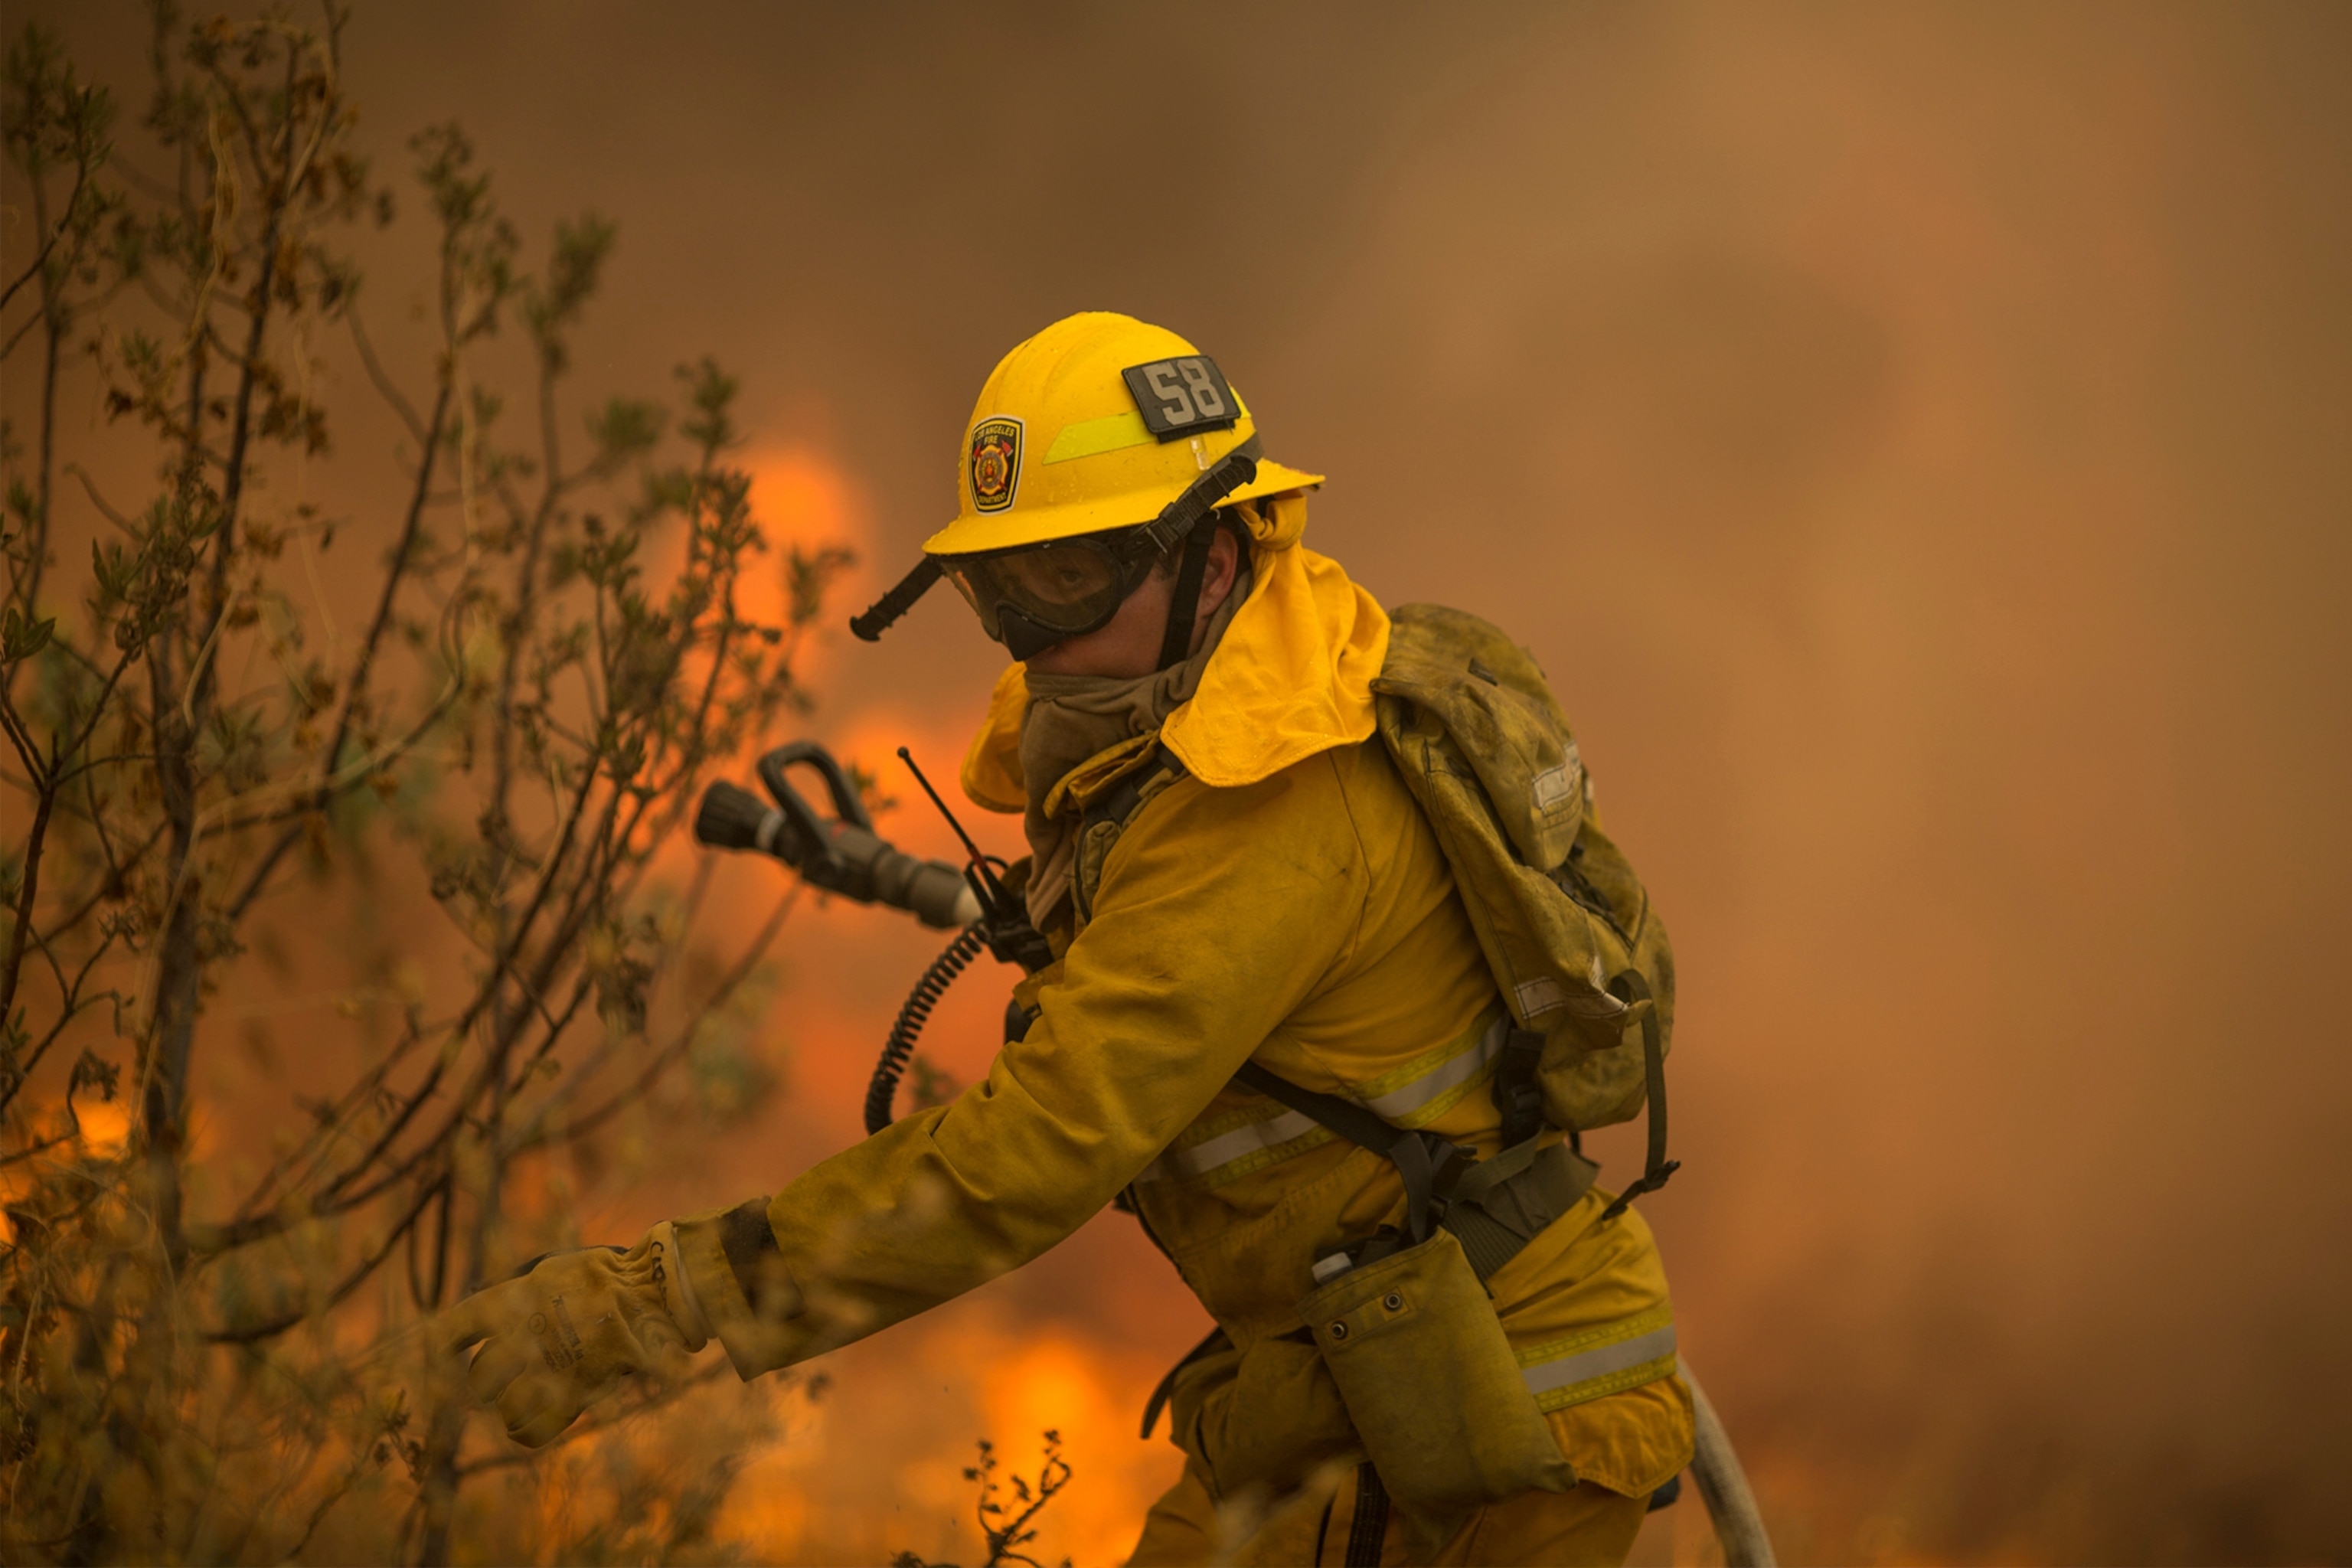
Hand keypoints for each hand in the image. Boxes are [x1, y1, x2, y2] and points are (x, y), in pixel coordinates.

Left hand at [440, 1221, 710, 1446]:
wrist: (654, 1290)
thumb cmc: (604, 1275)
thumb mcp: (551, 1270)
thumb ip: (517, 1290)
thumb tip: (484, 1305)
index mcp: (515, 1300)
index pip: (455, 1329)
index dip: (441, 1347)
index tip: (440, 1355)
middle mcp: (525, 1335)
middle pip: (481, 1377)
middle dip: (484, 1383)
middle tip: (494, 1383)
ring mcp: (551, 1368)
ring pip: (505, 1407)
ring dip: (506, 1409)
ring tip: (511, 1407)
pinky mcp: (577, 1394)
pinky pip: (534, 1430)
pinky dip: (523, 1433)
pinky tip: (521, 1428)